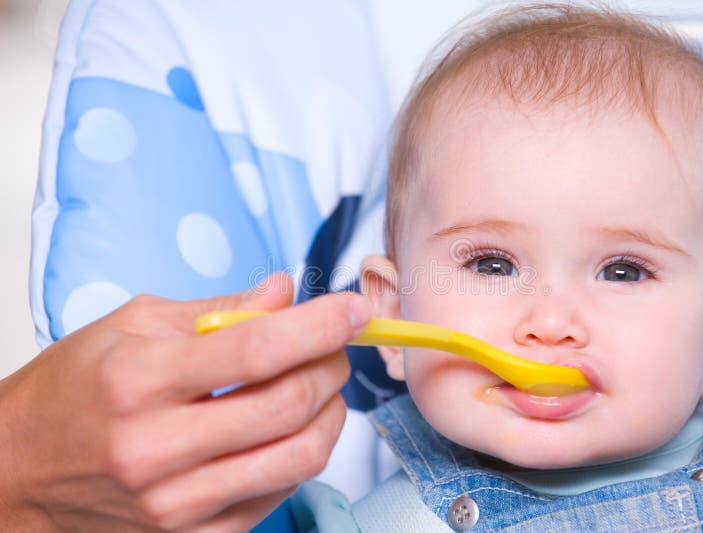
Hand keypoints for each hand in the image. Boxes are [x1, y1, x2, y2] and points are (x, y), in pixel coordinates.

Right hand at [0, 272, 370, 530]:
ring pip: (298, 457)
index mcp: (139, 380)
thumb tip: (284, 292)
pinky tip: (287, 427)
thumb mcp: (131, 325)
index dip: (320, 325)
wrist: (17, 474)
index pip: (257, 349)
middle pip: (289, 405)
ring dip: (330, 413)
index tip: (353, 310)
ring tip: (319, 385)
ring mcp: (177, 503)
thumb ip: (218, 309)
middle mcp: (158, 448)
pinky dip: (300, 452)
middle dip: (332, 366)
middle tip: (334, 345)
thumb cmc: (72, 391)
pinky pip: (278, 493)